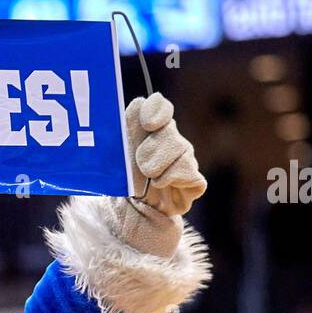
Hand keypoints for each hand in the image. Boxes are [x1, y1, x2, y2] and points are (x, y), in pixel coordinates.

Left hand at [126, 93, 205, 216]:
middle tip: (142, 165)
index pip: (159, 106)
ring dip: (158, 167)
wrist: (135, 209)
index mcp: (152, 128)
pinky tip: (162, 185)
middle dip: (151, 149)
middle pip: (169, 130)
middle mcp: (172, 139)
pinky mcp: (194, 179)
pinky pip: (188, 172)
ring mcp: (186, 158)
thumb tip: (137, 104)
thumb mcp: (117, 154)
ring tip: (150, 177)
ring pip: (180, 150)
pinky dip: (170, 179)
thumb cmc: (126, 178)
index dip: (156, 111)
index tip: (148, 124)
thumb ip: (123, 129)